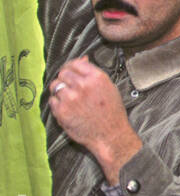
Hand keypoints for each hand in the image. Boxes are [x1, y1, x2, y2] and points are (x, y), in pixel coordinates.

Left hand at [48, 58, 141, 182]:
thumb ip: (93, 74)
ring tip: (68, 99)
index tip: (71, 71)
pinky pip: (52, 101)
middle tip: (70, 87)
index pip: (75, 63)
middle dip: (65, 79)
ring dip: (59, 90)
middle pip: (63, 73)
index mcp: (97, 78)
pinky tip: (68, 109)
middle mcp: (83, 85)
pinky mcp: (61, 111)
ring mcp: (70, 98)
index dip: (71, 67)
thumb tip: (82, 60)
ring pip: (55, 86)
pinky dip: (57, 104)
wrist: (110, 135)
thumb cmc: (112, 113)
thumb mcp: (109, 88)